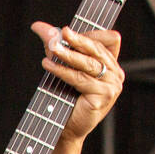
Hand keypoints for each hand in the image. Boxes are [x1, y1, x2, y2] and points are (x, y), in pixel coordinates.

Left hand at [30, 20, 123, 143]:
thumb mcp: (62, 65)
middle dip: (78, 40)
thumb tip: (38, 26)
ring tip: (52, 49)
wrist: (65, 128)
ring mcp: (113, 85)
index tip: (67, 30)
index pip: (108, 40)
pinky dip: (63, 71)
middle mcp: (116, 74)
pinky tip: (49, 66)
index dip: (90, 33)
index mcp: (112, 64)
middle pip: (97, 49)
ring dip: (69, 55)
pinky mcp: (104, 96)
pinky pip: (81, 79)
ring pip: (88, 64)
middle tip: (62, 32)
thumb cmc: (66, 97)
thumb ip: (56, 44)